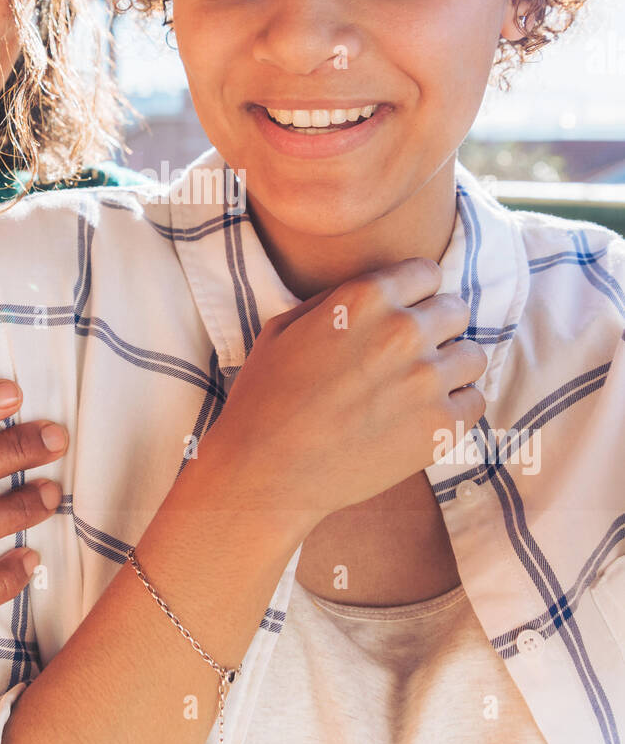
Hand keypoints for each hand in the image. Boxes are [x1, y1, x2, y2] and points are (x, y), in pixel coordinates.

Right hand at [201, 257, 486, 534]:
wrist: (266, 471)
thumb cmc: (266, 397)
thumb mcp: (285, 326)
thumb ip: (337, 301)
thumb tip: (376, 296)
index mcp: (365, 298)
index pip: (427, 272)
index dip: (416, 293)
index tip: (405, 314)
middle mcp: (403, 331)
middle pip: (456, 311)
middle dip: (436, 328)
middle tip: (410, 356)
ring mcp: (426, 380)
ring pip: (473, 355)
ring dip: (451, 367)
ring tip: (420, 388)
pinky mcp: (440, 427)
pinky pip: (476, 402)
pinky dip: (456, 408)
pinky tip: (424, 416)